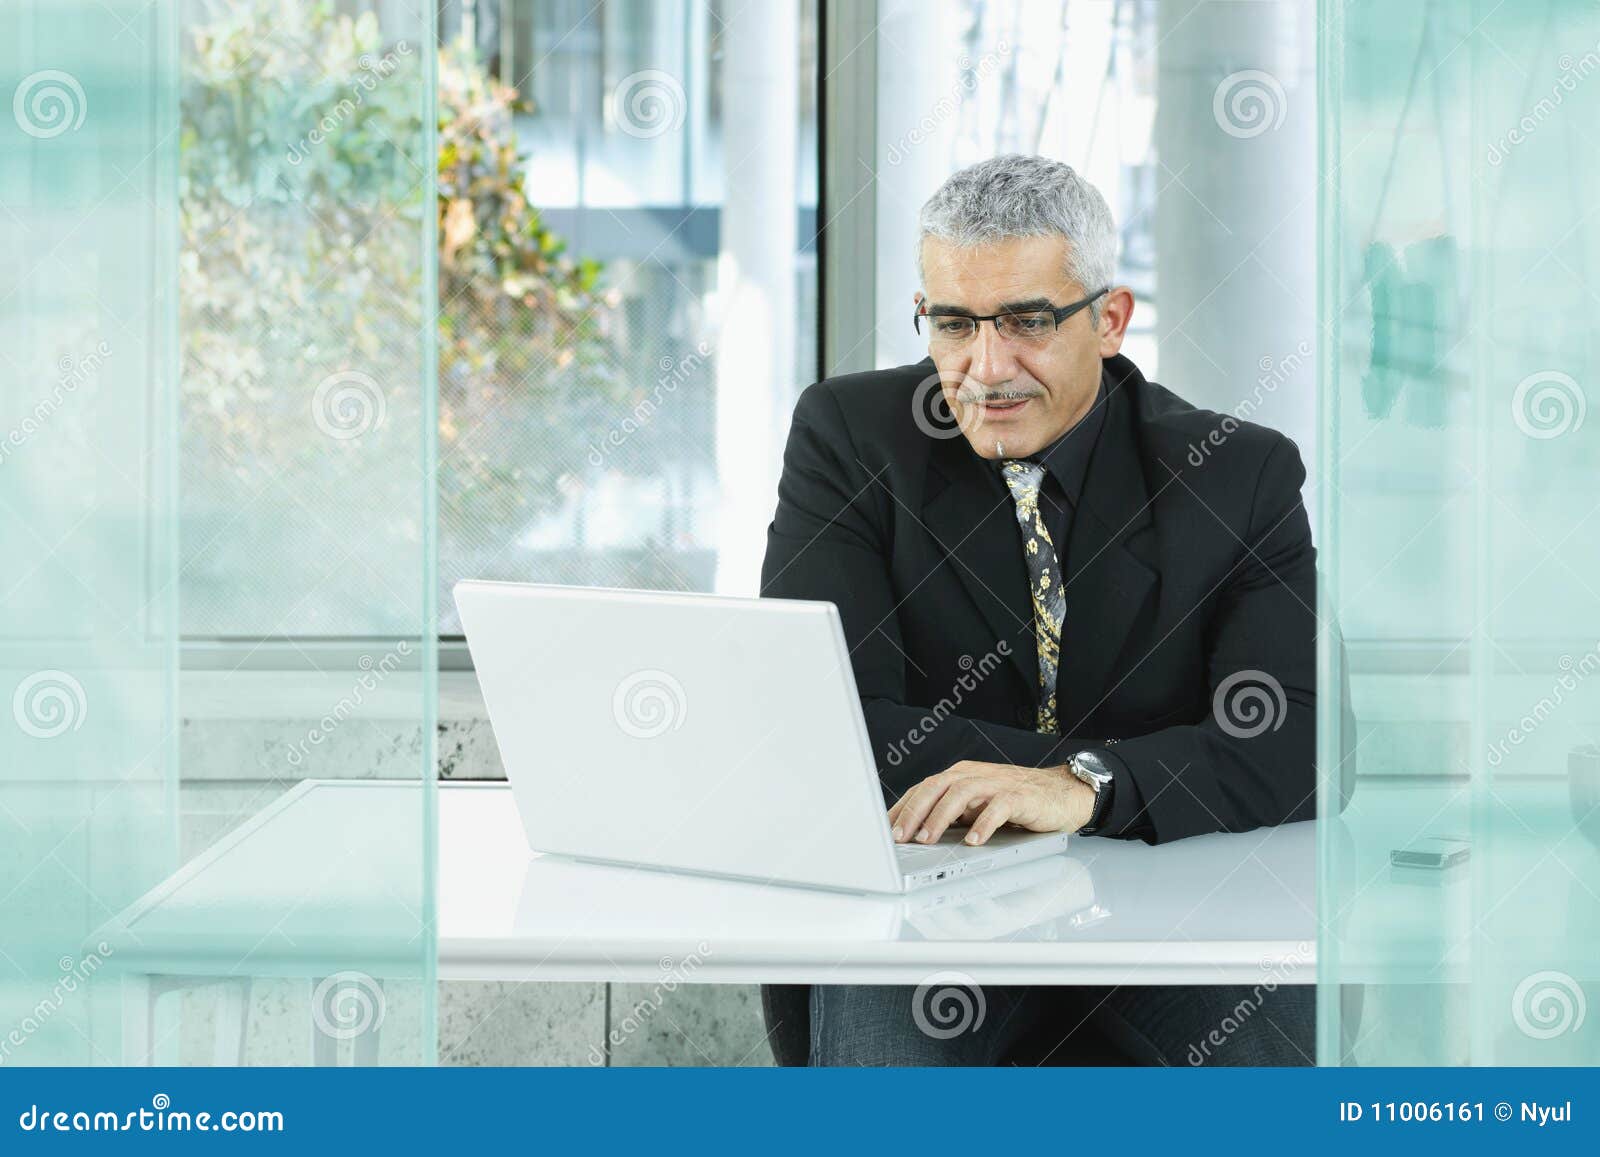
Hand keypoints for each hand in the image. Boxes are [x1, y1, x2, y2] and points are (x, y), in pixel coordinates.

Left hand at [887, 760, 1094, 846]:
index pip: (923, 789)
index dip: (902, 808)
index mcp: (960, 776)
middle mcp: (974, 775)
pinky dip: (983, 823)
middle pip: (935, 787)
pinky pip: (998, 808)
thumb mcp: (977, 807)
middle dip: (914, 812)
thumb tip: (918, 836)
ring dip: (940, 817)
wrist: (1063, 794)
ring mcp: (996, 784)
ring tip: (927, 840)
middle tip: (900, 837)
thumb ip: (952, 815)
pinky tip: (973, 841)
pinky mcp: (1019, 796)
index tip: (884, 831)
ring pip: (961, 794)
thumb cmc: (1016, 802)